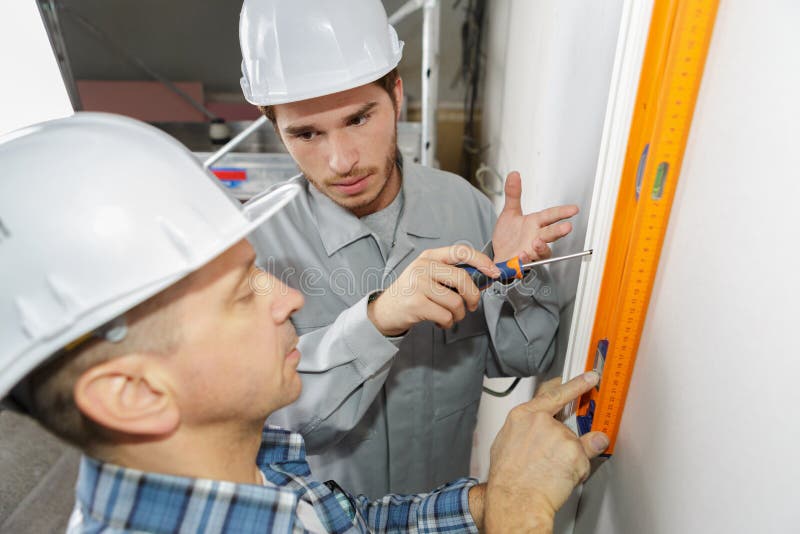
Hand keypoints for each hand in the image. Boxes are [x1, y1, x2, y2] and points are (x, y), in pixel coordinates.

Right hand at [367, 245, 499, 335]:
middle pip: (462, 279)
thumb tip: (485, 278)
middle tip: (472, 306)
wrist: (385, 311)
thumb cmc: (413, 293)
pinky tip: (439, 321)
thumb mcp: (429, 276)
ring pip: (456, 302)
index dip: (482, 261)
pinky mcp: (415, 304)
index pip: (460, 252)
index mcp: (429, 256)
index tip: (494, 272)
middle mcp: (422, 267)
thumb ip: (452, 275)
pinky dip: (447, 322)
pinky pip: (446, 316)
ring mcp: (417, 285)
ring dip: (458, 314)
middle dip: (473, 296)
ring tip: (449, 316)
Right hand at [483, 372, 608, 531]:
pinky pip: (584, 462)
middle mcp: (542, 421)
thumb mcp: (507, 445)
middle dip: (560, 445)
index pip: (554, 394)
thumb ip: (528, 432)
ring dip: (567, 460)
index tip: (589, 378)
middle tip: (548, 461)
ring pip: (574, 446)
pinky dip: (576, 472)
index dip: (575, 385)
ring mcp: (560, 435)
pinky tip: (560, 478)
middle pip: (564, 428)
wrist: (515, 499)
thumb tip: (541, 434)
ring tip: (548, 473)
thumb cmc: (506, 477)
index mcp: (524, 416)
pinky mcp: (575, 451)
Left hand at [492, 171, 578, 262]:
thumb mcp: (510, 212)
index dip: (562, 212)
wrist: (498, 253)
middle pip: (550, 234)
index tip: (574, 209)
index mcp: (535, 223)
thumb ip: (513, 194)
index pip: (551, 215)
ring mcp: (531, 251)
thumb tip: (514, 174)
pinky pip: (527, 264)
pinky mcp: (523, 263)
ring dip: (541, 247)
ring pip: (542, 251)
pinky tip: (522, 255)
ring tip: (538, 242)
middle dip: (559, 231)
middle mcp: (536, 237)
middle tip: (567, 227)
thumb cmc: (509, 235)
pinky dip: (525, 260)